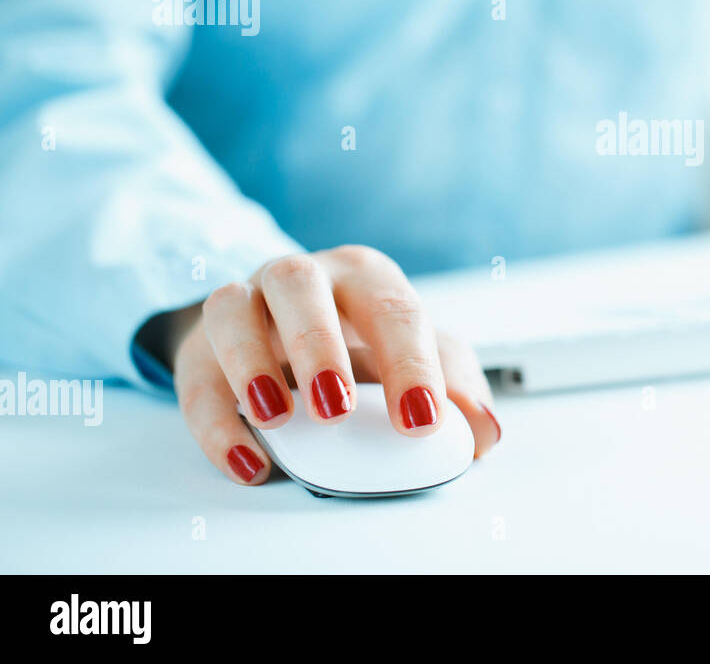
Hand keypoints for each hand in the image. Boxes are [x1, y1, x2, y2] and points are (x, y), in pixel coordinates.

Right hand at [169, 245, 501, 484]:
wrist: (286, 327)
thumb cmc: (361, 339)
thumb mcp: (415, 356)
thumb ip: (456, 389)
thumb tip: (485, 431)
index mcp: (367, 276)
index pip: (394, 309)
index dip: (410, 364)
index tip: (421, 419)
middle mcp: (304, 278)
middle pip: (300, 286)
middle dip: (317, 345)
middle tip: (335, 407)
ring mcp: (246, 302)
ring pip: (233, 308)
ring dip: (251, 362)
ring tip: (277, 416)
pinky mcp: (201, 346)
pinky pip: (196, 375)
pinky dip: (216, 422)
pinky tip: (247, 459)